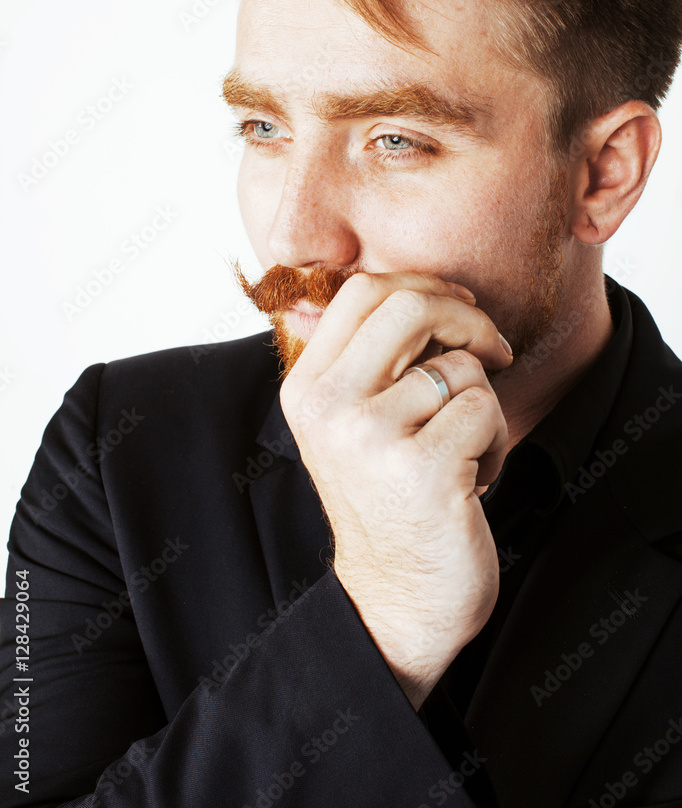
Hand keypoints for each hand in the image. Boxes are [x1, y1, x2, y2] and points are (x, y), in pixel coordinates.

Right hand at [279, 272, 511, 709]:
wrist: (395, 602)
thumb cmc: (388, 500)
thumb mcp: (354, 423)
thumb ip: (373, 358)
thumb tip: (431, 291)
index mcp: (307, 388)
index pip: (362, 291)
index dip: (423, 285)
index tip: (459, 309)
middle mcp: (328, 407)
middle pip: (409, 305)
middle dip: (468, 318)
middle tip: (492, 349)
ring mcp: (372, 438)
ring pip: (460, 364)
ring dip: (484, 401)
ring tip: (465, 447)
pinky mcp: (423, 469)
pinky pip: (485, 409)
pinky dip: (496, 441)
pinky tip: (474, 478)